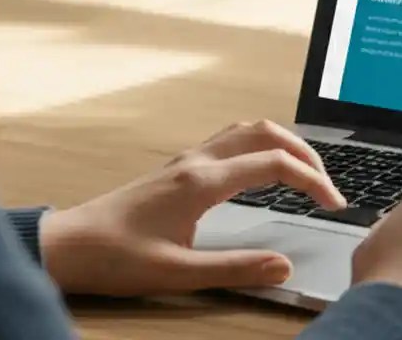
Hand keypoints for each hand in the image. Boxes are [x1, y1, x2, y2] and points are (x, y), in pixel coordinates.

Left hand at [39, 121, 344, 295]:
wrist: (68, 245)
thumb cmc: (113, 258)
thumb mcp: (177, 273)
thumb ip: (234, 270)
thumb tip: (282, 266)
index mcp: (201, 182)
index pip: (275, 165)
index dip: (313, 181)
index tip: (333, 204)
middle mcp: (197, 162)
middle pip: (266, 132)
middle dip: (306, 153)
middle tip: (327, 185)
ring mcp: (187, 161)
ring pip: (248, 129)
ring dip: (283, 143)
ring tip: (304, 172)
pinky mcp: (179, 168)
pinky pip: (231, 140)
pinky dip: (260, 146)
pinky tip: (262, 173)